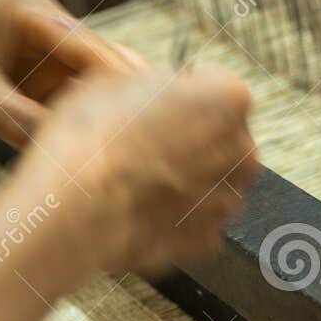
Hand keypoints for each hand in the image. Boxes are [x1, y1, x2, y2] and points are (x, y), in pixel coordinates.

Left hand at [0, 0, 144, 144]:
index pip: (93, 50)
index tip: (152, 120)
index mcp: (30, 12)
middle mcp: (45, 23)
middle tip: (148, 138)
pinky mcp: (37, 70)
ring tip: (128, 146)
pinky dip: (82, 120)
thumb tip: (66, 150)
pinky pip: (72, 97)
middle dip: (122, 99)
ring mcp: (43, 47)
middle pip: (103, 64)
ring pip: (93, 83)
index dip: (124, 85)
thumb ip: (17, 118)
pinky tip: (98, 143)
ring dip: (103, 113)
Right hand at [0, 66, 258, 289]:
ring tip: (136, 176)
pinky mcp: (211, 239)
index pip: (217, 87)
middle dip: (190, 137)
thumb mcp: (110, 80)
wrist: (77, 211)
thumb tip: (149, 89)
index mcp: (227, 99)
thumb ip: (151, 83)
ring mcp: (231, 200)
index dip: (183, 94)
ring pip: (212, 181)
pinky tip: (140, 206)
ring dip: (184, 177)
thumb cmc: (92, 142)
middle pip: (222, 137)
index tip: (160, 101)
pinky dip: (174, 215)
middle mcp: (242, 151)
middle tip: (144, 140)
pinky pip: (196, 220)